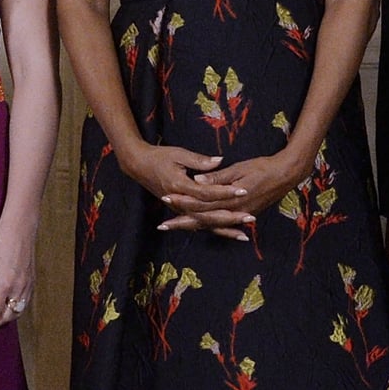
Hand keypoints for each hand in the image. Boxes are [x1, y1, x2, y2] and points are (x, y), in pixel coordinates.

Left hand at [0, 221, 35, 327]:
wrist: (20, 228)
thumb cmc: (0, 243)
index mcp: (4, 284)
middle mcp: (18, 287)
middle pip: (8, 316)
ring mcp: (28, 284)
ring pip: (19, 311)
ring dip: (6, 318)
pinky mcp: (33, 280)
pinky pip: (25, 302)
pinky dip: (16, 309)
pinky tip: (8, 307)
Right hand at [119, 143, 247, 237]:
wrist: (139, 165)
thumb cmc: (159, 157)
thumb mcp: (179, 154)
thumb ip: (199, 160)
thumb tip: (219, 160)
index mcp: (180, 186)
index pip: (207, 192)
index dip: (226, 191)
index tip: (243, 190)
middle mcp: (180, 202)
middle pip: (208, 214)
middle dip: (230, 217)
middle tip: (250, 218)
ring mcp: (180, 209)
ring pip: (205, 224)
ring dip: (224, 229)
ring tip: (244, 235)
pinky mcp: (182, 211)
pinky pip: (200, 224)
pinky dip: (214, 230)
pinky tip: (228, 234)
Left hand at [165, 150, 313, 239]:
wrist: (286, 175)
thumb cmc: (263, 167)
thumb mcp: (239, 169)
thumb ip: (218, 178)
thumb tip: (197, 182)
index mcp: (230, 199)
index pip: (201, 203)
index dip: (182, 202)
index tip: (166, 199)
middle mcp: (233, 211)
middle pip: (202, 219)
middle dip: (182, 222)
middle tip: (162, 225)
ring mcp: (240, 215)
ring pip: (211, 225)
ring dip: (193, 226)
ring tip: (176, 227)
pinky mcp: (245, 214)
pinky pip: (223, 225)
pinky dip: (211, 228)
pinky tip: (202, 229)